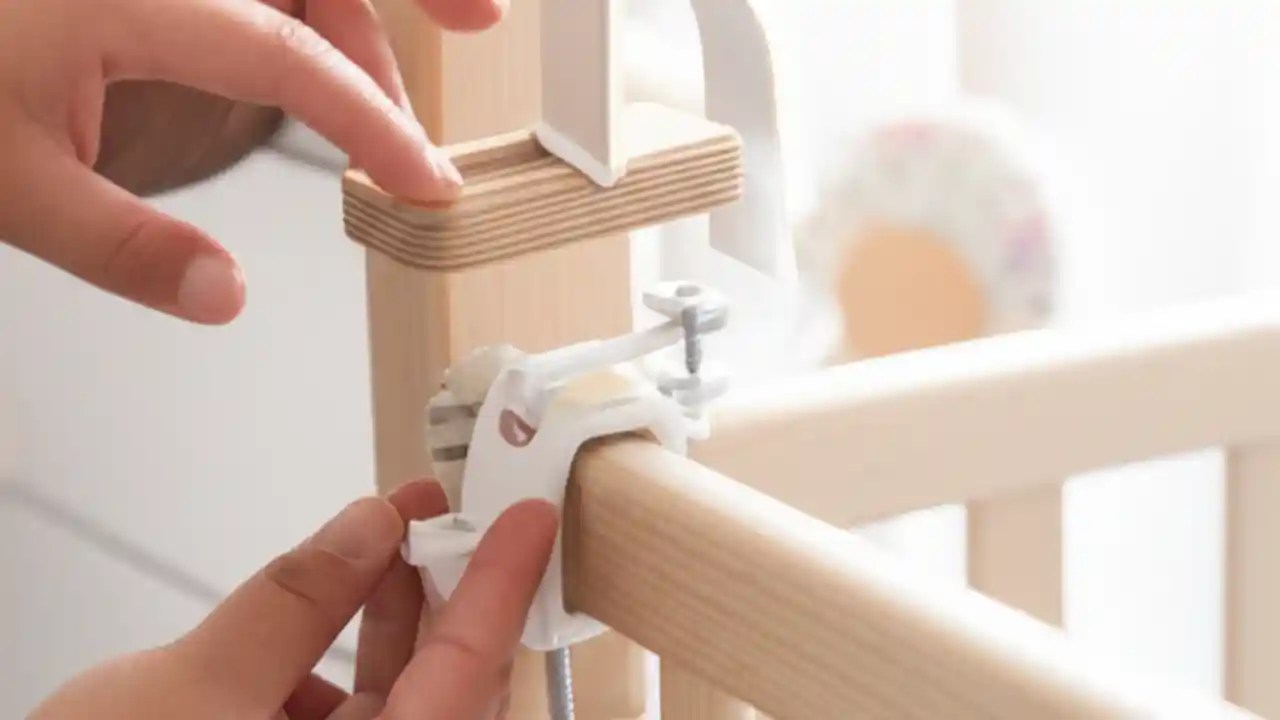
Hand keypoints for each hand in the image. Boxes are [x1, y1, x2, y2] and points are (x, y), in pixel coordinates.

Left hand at [0, 0, 503, 324]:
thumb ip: (125, 247)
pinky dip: (296, 1)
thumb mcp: (3, 185)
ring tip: (390, 81)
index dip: (373, 120)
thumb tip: (224, 295)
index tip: (424, 177)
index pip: (292, 57)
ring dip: (351, 7)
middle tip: (484, 16)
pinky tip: (307, 47)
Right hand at [27, 480, 558, 719]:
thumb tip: (364, 529)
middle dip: (444, 599)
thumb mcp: (186, 688)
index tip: (530, 524)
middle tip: (440, 522)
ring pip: (394, 707)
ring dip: (388, 626)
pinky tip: (310, 622)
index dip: (500, 590)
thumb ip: (289, 604)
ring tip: (378, 549)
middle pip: (444, 695)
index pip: (466, 679)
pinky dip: (334, 670)